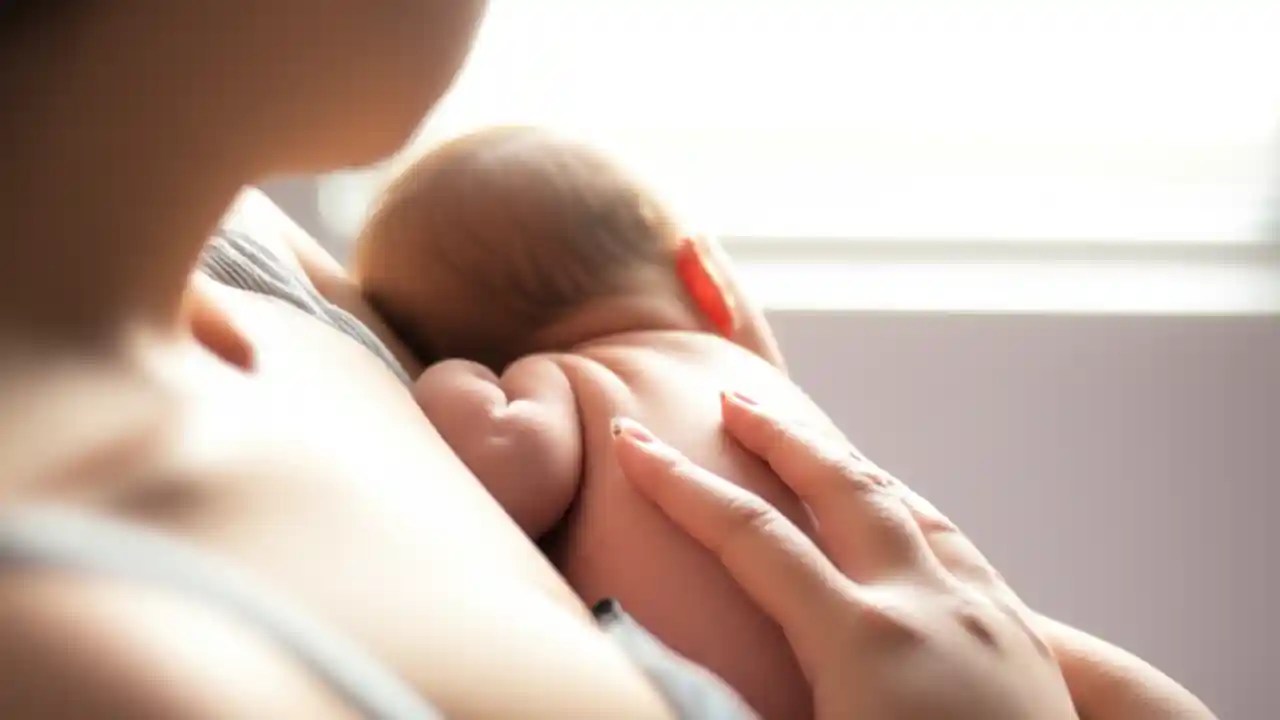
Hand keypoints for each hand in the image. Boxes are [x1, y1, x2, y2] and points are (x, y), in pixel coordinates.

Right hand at [610, 392, 1076, 719]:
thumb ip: (729, 712)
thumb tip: (665, 686)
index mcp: (865, 643)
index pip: (749, 537)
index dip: (679, 485)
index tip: (634, 441)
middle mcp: (929, 607)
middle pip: (841, 486)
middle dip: (779, 435)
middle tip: (733, 399)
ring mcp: (986, 615)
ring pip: (910, 504)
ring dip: (847, 463)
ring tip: (811, 444)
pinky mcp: (1022, 639)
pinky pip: (956, 544)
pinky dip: (910, 509)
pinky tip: (901, 518)